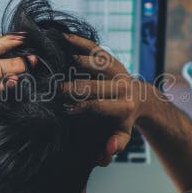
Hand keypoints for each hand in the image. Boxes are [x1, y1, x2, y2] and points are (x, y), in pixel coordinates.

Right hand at [64, 34, 150, 162]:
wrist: (140, 97)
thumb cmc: (124, 120)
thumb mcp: (122, 136)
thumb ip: (114, 146)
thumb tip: (105, 154)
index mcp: (125, 107)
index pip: (100, 106)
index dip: (82, 107)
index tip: (64, 109)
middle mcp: (122, 86)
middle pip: (94, 85)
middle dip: (73, 87)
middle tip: (52, 88)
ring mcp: (117, 69)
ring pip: (93, 62)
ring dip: (72, 62)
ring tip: (50, 63)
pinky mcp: (111, 57)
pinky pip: (92, 47)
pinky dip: (76, 42)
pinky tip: (59, 37)